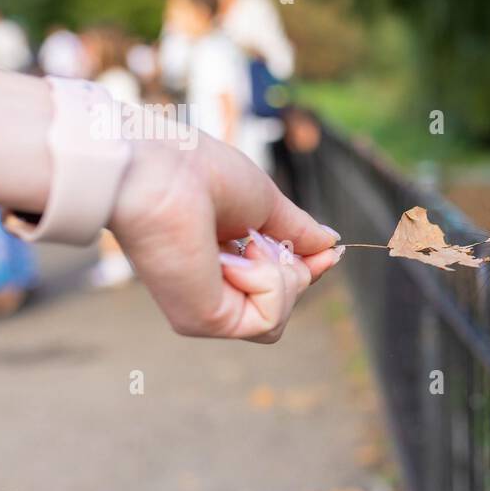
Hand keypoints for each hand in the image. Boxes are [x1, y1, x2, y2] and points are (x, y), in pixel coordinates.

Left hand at [108, 128, 341, 342]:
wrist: (159, 169)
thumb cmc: (198, 171)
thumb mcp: (265, 203)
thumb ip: (297, 231)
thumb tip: (330, 245)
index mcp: (222, 260)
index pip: (277, 285)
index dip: (305, 269)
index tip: (329, 253)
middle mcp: (211, 288)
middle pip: (283, 304)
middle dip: (293, 269)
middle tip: (261, 238)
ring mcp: (206, 309)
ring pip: (278, 317)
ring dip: (280, 275)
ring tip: (246, 244)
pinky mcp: (205, 321)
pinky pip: (267, 320)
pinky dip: (267, 282)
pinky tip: (236, 257)